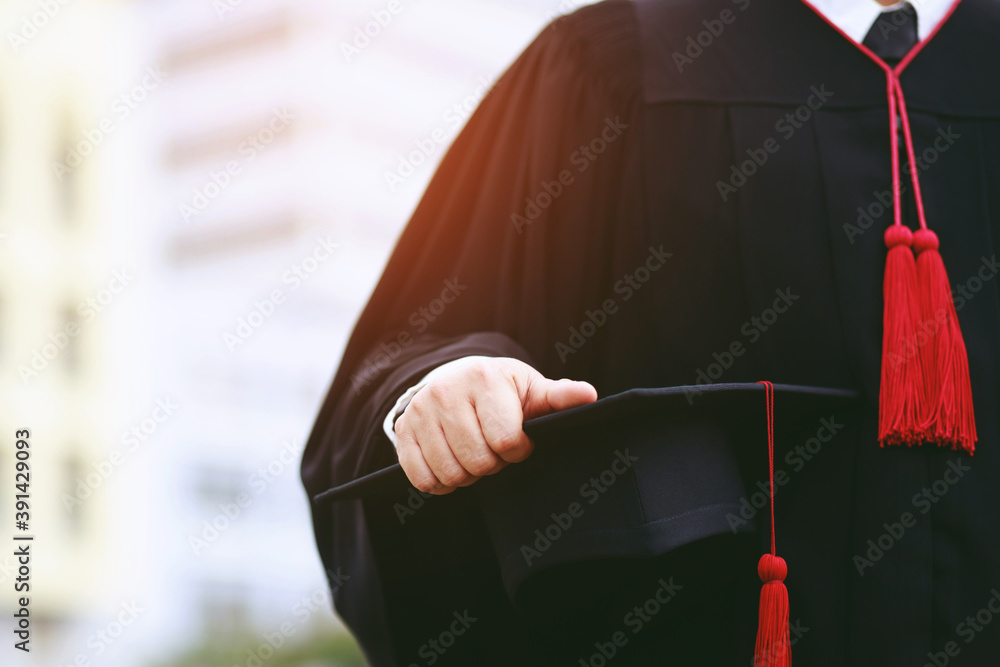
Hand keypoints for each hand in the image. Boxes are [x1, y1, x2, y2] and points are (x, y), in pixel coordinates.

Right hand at [394, 357, 596, 494]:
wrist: (456, 380)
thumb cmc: (502, 391)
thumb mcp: (531, 389)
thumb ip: (560, 396)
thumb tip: (589, 396)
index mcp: (483, 378)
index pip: (506, 440)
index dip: (518, 449)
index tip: (518, 440)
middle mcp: (446, 391)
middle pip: (477, 461)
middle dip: (492, 463)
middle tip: (493, 449)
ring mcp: (420, 412)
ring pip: (451, 473)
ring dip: (468, 474)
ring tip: (474, 453)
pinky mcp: (402, 432)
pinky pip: (423, 479)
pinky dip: (441, 482)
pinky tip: (452, 463)